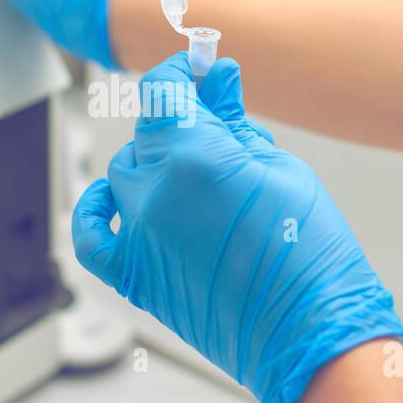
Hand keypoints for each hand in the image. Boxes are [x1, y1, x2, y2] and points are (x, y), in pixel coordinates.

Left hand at [72, 53, 402, 402]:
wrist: (309, 335)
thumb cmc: (311, 256)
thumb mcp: (282, 170)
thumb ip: (235, 123)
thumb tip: (217, 79)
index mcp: (193, 157)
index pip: (164, 91)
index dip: (180, 71)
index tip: (197, 67)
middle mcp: (153, 193)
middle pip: (149, 132)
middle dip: (182, 122)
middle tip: (223, 131)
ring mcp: (137, 236)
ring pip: (124, 173)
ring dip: (155, 164)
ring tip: (204, 178)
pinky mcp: (134, 274)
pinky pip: (91, 233)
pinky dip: (95, 209)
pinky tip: (113, 198)